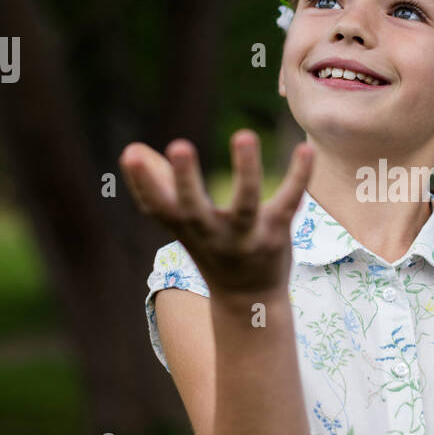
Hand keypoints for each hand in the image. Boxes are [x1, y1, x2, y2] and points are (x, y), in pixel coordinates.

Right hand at [118, 130, 313, 297]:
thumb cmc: (211, 248)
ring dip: (244, 170)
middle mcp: (211, 234)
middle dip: (185, 179)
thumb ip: (159, 187)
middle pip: (194, 209)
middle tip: (178, 146)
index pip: (156, 207)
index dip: (142, 182)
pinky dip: (298, 177)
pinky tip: (305, 151)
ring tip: (243, 134)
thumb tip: (131, 150)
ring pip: (244, 205)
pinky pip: (289, 202)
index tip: (129, 153)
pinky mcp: (276, 234)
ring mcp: (245, 237)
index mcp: (184, 228)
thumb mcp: (182, 222)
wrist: (249, 300)